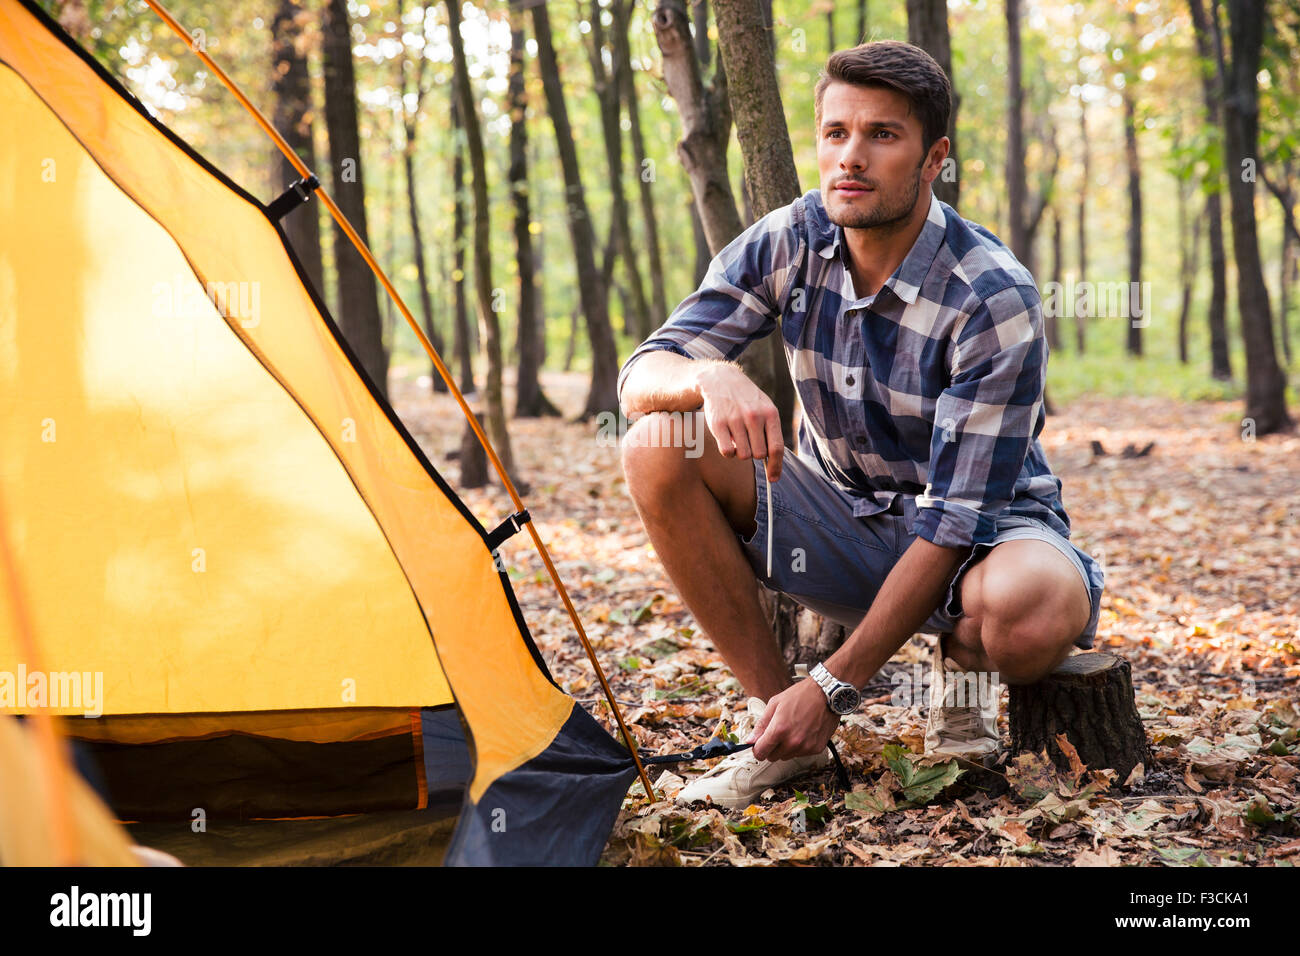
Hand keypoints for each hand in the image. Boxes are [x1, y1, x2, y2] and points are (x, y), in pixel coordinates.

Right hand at [695, 364, 783, 481]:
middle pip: (758, 454)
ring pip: (743, 455)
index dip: (776, 466)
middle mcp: (754, 416)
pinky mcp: (718, 424)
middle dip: (755, 453)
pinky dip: (728, 451)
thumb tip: (775, 462)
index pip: (776, 447)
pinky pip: (727, 452)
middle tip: (750, 442)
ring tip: (739, 438)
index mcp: (770, 413)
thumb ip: (771, 432)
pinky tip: (728, 439)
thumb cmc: (747, 400)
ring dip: (741, 452)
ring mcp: (735, 420)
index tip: (773, 479)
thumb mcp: (765, 408)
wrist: (721, 380)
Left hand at [749, 678, 840, 761]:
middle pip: (773, 757)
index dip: (758, 749)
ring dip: (786, 747)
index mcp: (779, 730)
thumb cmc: (800, 695)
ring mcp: (806, 747)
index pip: (760, 753)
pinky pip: (801, 754)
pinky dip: (800, 746)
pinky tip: (804, 732)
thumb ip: (761, 725)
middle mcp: (792, 742)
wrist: (826, 694)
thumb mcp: (775, 704)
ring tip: (793, 729)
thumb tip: (750, 740)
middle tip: (777, 733)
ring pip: (787, 756)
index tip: (759, 744)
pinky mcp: (816, 749)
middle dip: (772, 747)